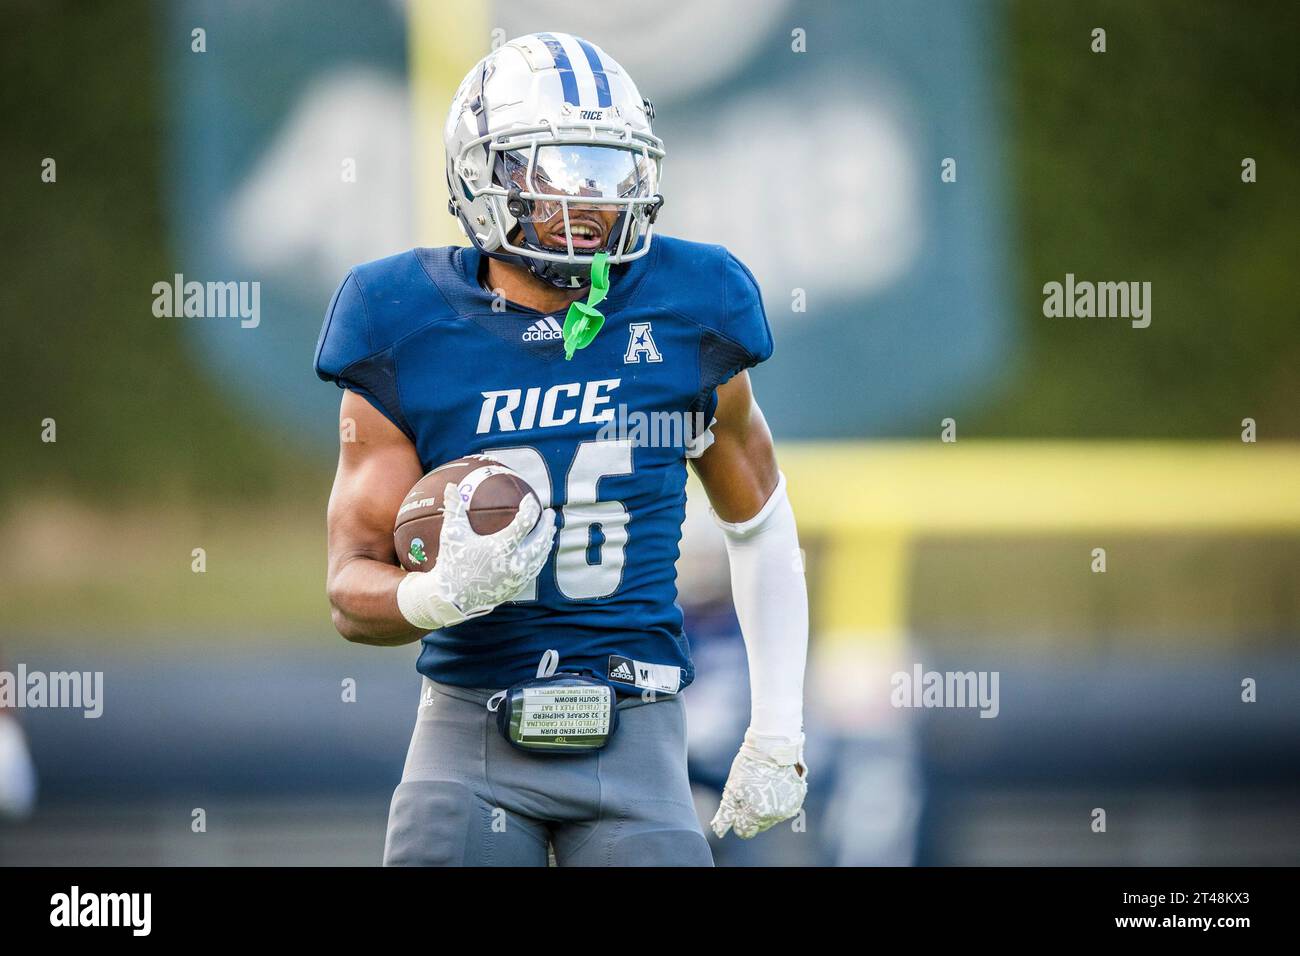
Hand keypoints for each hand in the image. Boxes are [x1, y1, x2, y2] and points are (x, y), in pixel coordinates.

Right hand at [397, 483, 555, 629]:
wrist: (453, 598)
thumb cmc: (453, 562)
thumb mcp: (452, 534)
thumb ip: (454, 508)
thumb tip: (451, 486)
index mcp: (501, 547)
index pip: (524, 523)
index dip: (530, 508)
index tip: (530, 499)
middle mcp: (514, 563)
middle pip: (541, 540)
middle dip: (547, 524)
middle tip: (549, 512)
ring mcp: (518, 576)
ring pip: (541, 555)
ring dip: (547, 540)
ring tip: (550, 528)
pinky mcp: (518, 586)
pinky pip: (536, 569)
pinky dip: (541, 556)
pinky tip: (541, 550)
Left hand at [710, 729, 807, 839]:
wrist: (772, 746)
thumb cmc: (748, 767)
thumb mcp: (732, 789)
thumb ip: (726, 814)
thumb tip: (719, 832)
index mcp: (756, 814)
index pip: (744, 831)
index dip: (738, 818)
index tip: (739, 802)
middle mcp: (775, 815)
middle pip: (758, 826)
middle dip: (751, 814)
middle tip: (750, 792)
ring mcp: (788, 808)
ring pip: (772, 818)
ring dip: (765, 808)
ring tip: (763, 786)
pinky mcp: (797, 800)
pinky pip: (784, 808)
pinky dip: (778, 801)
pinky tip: (774, 785)